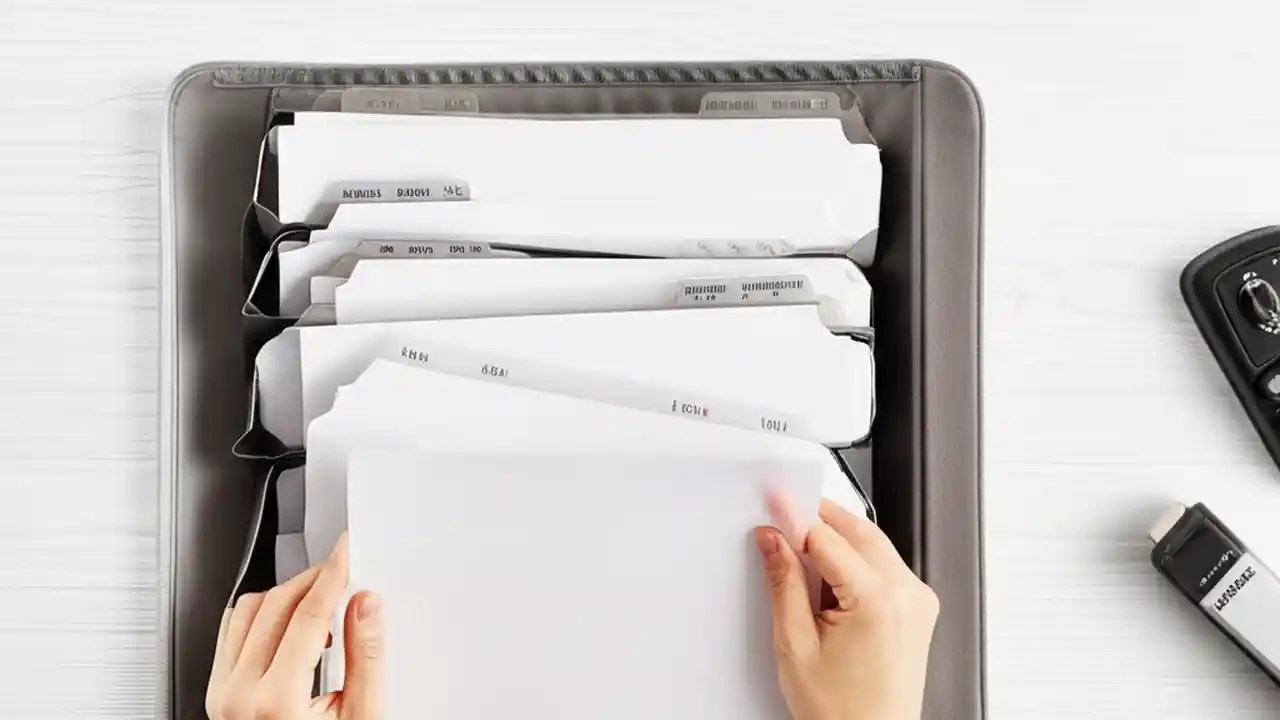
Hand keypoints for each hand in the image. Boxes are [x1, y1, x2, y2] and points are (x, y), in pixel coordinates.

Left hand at [205, 535, 383, 718]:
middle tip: (344, 573)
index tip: (347, 551)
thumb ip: (367, 658)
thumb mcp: (362, 717)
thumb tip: (366, 604)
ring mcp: (221, 695)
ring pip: (248, 611)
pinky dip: (262, 615)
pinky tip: (293, 625)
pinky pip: (231, 632)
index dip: (333, 573)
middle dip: (314, 580)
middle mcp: (237, 695)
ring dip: (287, 595)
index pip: (308, 613)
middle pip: (276, 604)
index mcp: (275, 701)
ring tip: (323, 603)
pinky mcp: (218, 695)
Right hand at [755, 500, 938, 719]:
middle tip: (783, 516)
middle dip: (818, 519)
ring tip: (803, 561)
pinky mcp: (919, 609)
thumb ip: (784, 583)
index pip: (826, 535)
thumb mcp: (796, 645)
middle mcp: (907, 595)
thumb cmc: (842, 712)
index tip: (774, 500)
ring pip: (874, 544)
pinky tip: (831, 579)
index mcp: (877, 600)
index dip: (794, 515)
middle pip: (856, 530)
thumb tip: (774, 542)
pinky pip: (886, 566)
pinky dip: (857, 560)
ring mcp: (918, 601)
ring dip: (838, 539)